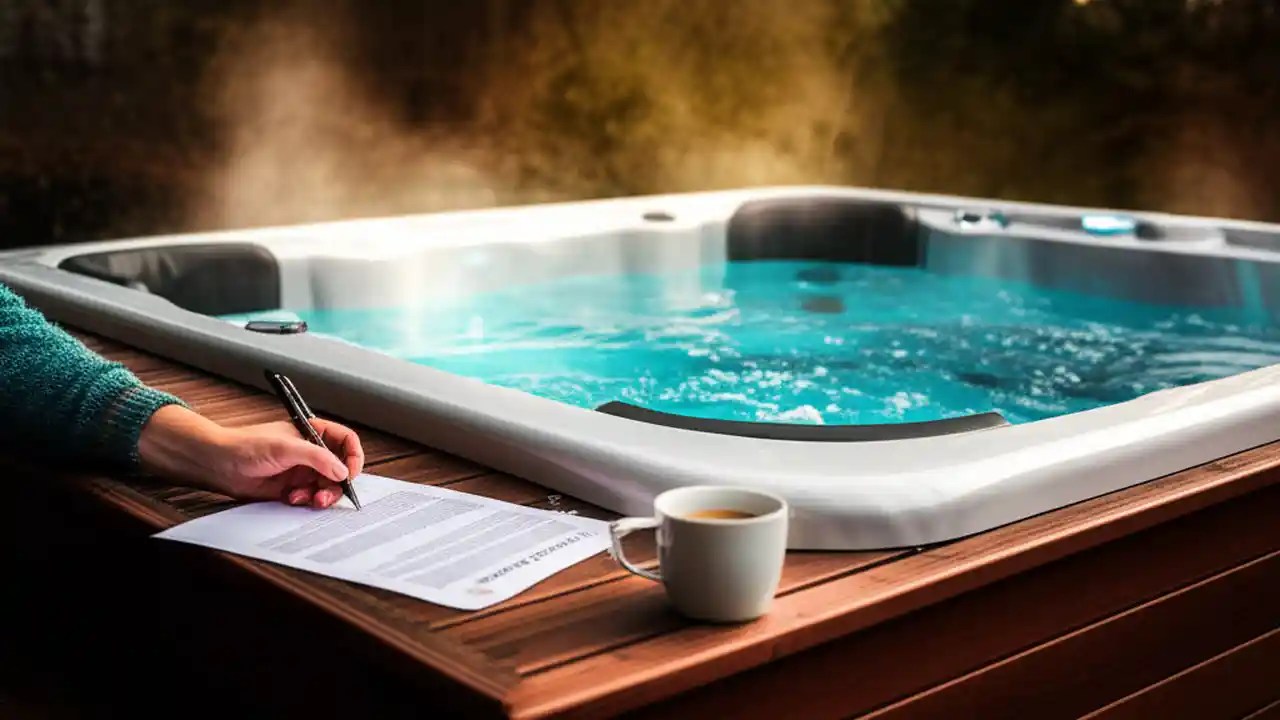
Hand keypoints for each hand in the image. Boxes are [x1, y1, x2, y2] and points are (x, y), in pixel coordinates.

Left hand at [138, 405, 365, 508]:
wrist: (218, 465)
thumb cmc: (245, 446)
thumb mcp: (286, 447)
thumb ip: (317, 457)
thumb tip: (341, 471)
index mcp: (312, 433)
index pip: (345, 441)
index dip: (353, 456)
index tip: (350, 472)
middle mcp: (310, 452)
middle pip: (340, 468)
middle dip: (336, 483)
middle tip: (327, 494)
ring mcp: (302, 471)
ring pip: (326, 486)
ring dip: (321, 495)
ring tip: (308, 499)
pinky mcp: (292, 488)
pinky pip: (310, 498)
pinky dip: (305, 501)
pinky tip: (290, 498)